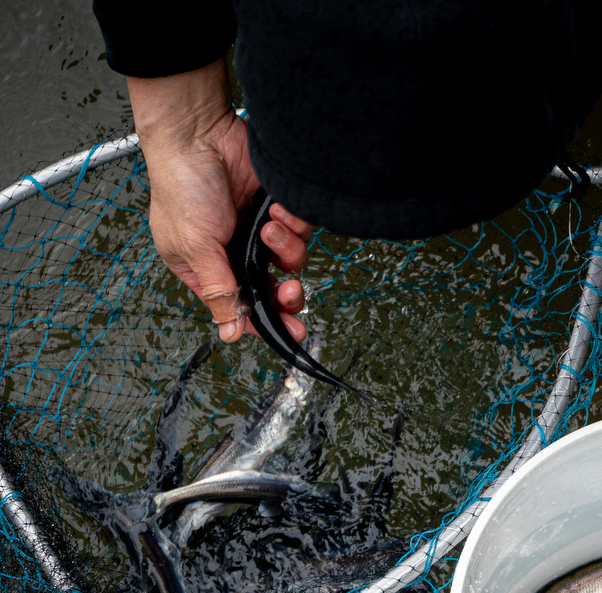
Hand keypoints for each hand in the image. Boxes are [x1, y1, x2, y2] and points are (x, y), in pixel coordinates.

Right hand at [127, 59, 311, 342]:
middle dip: (288, 294)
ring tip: (268, 227)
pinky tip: (275, 209)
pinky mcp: (278, 208)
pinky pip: (301, 229)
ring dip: (286, 248)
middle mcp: (236, 254)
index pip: (244, 309)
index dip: (269, 322)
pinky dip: (293, 222)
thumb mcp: (196, 247)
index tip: (292, 331)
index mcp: (209, 270)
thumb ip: (218, 290)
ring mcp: (259, 231)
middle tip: (290, 289)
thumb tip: (228, 334)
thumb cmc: (183, 187)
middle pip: (276, 290)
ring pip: (293, 260)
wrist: (200, 133)